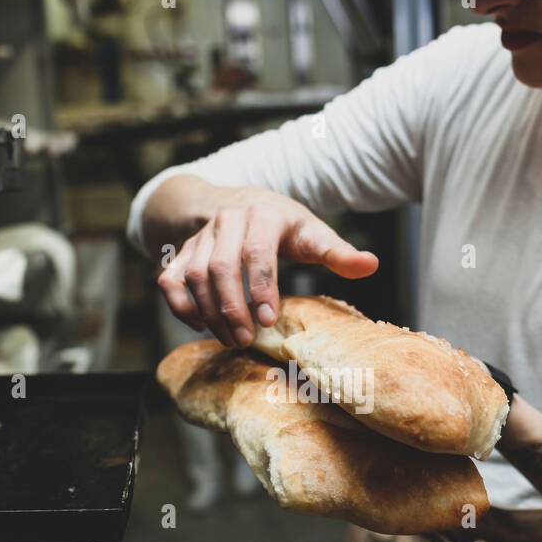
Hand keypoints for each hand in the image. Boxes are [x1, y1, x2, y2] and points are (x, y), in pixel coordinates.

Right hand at [155, 184, 378, 346]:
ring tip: (230, 340)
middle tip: (245, 340)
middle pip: (219, 267)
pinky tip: (200, 325)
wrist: (238, 201)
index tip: (268, 320)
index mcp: (263, 214)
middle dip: (231, 308)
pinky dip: (180, 305)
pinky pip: (169, 279)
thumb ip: (338, 253)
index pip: (257, 252)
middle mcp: (227, 221)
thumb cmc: (283, 225)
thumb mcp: (312, 233)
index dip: (261, 288)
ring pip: (193, 276)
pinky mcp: (182, 252)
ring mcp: (201, 236)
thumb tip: (371, 265)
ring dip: (209, 313)